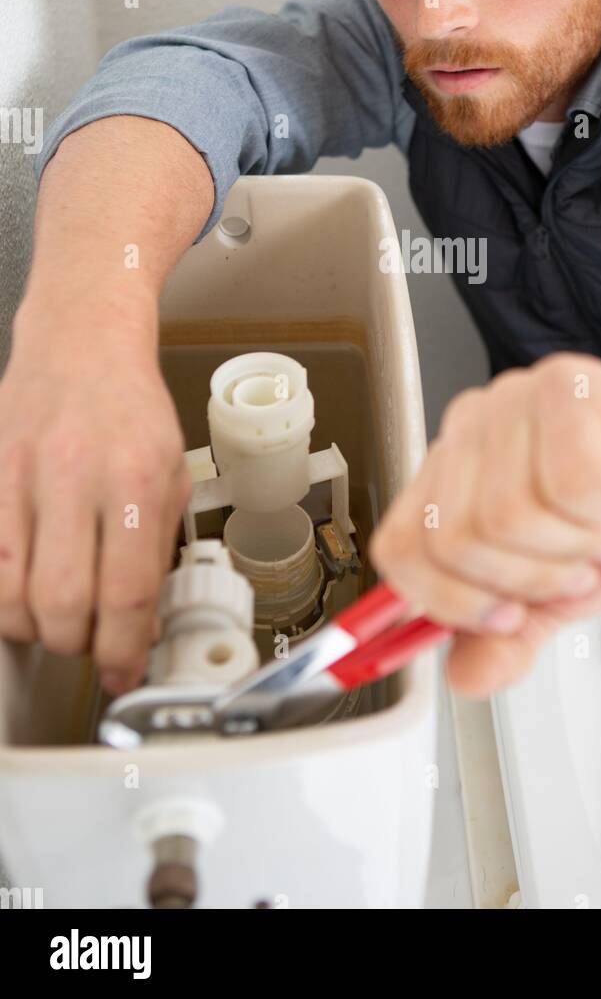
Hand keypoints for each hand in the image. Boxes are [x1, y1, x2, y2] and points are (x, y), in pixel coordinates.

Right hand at [0, 302, 191, 695]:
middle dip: (76, 644)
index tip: (124, 672)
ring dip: (34, 628)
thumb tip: (144, 624)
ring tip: (56, 621)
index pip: (127, 590)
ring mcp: (25, 475)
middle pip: (63, 601)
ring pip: (12, 591)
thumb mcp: (171, 470)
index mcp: (139, 478)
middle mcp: (79, 476)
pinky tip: (21, 594)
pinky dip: (1, 595)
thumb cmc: (130, 407)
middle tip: (90, 643)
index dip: (123, 649)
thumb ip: (158, 548)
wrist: (80, 340)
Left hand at [369, 353, 600, 696]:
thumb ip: (512, 632)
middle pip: (457, 538)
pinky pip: (570, 481)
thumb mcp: (565, 590)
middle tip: (585, 563)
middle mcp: (471, 431)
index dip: (451, 600)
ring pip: (510, 513)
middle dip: (537, 577)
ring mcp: (513, 400)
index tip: (509, 613)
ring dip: (583, 542)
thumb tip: (465, 676)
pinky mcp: (567, 383)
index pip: (401, 546)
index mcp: (454, 476)